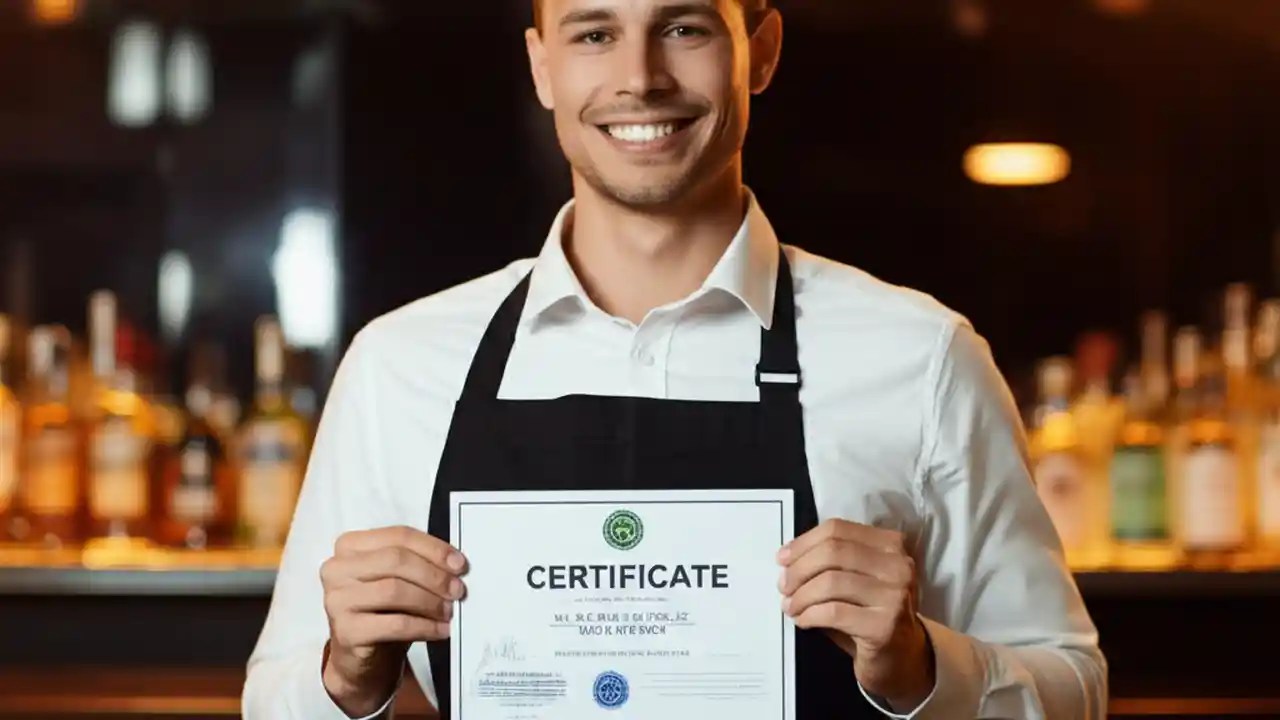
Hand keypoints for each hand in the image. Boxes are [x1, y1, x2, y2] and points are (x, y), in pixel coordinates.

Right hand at [320, 526, 467, 715]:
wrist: (360, 659)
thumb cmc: (382, 611)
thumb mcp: (397, 579)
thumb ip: (418, 563)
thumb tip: (454, 564)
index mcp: (350, 546)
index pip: (398, 536)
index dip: (433, 548)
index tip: (459, 564)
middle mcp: (337, 569)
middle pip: (396, 560)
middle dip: (434, 575)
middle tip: (457, 589)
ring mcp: (337, 600)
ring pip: (394, 591)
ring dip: (430, 601)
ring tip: (449, 611)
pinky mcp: (346, 631)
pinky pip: (395, 624)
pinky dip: (424, 626)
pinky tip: (440, 630)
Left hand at [778, 519, 933, 711]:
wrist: (902, 657)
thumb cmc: (871, 613)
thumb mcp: (856, 577)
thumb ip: (831, 561)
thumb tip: (788, 558)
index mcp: (890, 544)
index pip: (838, 529)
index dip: (804, 542)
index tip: (782, 559)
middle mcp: (898, 565)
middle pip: (833, 552)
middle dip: (799, 569)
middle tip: (783, 586)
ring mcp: (895, 596)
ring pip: (830, 582)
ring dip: (801, 595)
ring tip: (791, 606)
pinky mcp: (884, 626)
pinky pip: (833, 612)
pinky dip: (810, 615)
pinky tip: (803, 620)